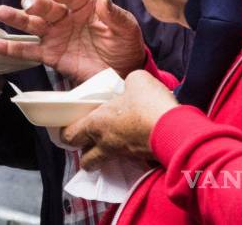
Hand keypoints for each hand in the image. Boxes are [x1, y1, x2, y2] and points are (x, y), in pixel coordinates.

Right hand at [0, 0, 146, 84]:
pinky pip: (27, 50)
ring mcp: (55, 34)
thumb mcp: (127, 28)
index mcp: (85, 4)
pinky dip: (9, 48)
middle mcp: (65, 16)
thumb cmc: (125, 44)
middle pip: (46, 7)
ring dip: (16, 17)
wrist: (122, 72)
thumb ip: (115, 15)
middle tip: (29, 3)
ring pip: (32, 23)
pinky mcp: (49, 54)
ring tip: (0, 11)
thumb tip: (104, 1)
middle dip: (36, 3)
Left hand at [61, 70, 177, 169]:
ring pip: (105, 162)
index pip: (70, 135)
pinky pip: (126, 161)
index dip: (66, 133)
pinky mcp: (141, 160)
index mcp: (97, 124)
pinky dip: (126, 155)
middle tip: (87, 143)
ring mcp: (124, 155)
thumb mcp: (136, 79)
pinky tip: (133, 142)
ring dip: (103, 156)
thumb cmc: (149, 103)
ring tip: (110, 144)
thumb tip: (131, 87)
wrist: (176, 129)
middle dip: (83, 153)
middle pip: (85, 160)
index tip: (68, 129)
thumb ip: (127, 84)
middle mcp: (106, 143)